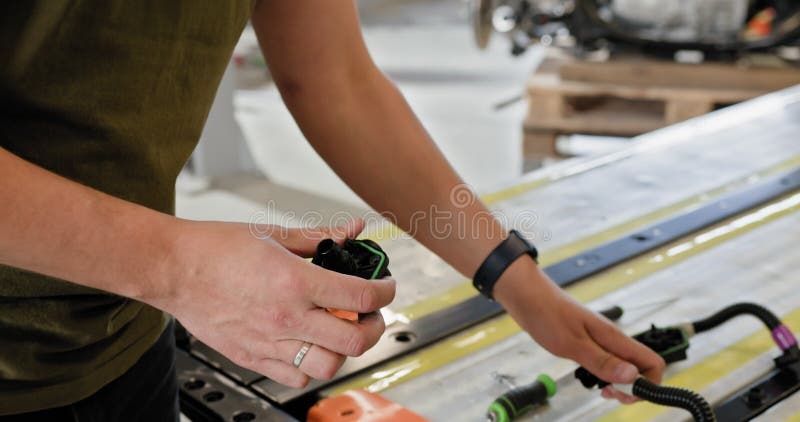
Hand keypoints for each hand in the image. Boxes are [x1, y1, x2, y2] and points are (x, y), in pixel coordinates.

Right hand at [148, 219, 395, 387]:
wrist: (173, 269)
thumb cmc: (217, 249)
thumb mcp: (275, 234)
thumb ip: (320, 236)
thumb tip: (352, 230)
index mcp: (296, 282)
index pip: (361, 297)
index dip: (385, 292)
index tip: (386, 287)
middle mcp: (286, 317)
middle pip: (354, 341)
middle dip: (373, 327)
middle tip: (370, 314)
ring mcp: (269, 342)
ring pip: (328, 365)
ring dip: (343, 350)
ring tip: (339, 330)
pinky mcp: (252, 356)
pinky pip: (295, 376)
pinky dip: (311, 365)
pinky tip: (308, 343)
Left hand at [494, 258, 664, 403]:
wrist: (526, 294)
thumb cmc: (546, 313)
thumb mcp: (572, 344)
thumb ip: (602, 361)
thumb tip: (633, 377)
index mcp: (614, 337)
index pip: (652, 362)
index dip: (647, 383)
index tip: (626, 393)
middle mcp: (612, 338)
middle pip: (640, 367)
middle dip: (631, 387)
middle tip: (608, 393)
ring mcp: (600, 339)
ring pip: (623, 366)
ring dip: (617, 382)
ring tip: (598, 389)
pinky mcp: (588, 341)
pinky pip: (607, 361)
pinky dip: (603, 374)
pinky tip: (588, 376)